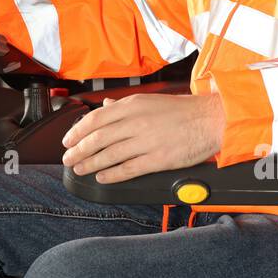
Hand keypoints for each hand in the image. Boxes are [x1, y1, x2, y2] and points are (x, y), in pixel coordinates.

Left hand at [61, 93, 223, 183]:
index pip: (96, 119)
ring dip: (91, 164)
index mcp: (132, 105)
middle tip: (68, 159)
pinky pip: (129, 169)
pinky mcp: (158, 159)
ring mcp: (147, 141)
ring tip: (80, 169)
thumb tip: (104, 107)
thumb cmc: (182, 110)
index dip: (77, 131)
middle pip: (98, 138)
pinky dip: (112, 174)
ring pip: (110, 155)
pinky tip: (102, 177)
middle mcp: (136, 122)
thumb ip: (123, 107)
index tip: (67, 141)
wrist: (210, 120)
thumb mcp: (149, 100)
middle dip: (78, 150)